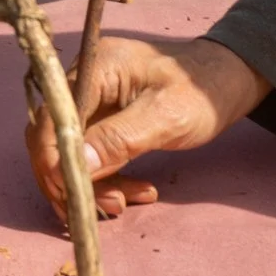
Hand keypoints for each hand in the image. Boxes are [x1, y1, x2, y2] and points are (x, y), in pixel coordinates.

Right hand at [25, 35, 269, 218]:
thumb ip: (119, 139)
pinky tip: (135, 192)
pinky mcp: (100, 121)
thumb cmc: (201, 91)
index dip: (53, 159)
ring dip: (92, 186)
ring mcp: (90, 102)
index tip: (72, 195)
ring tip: (125, 204)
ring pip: (70, 154)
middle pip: (53, 138)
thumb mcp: (166, 117)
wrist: (223, 82)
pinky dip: (106, 180)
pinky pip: (89, 157)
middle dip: (74, 179)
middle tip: (107, 207)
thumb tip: (78, 166)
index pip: (53, 117)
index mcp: (95, 68)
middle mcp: (83, 83)